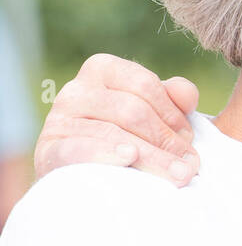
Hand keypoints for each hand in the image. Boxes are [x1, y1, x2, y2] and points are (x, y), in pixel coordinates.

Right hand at [35, 54, 199, 185]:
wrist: (84, 174)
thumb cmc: (128, 135)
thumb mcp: (154, 110)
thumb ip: (174, 97)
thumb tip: (186, 95)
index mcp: (103, 69)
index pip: (145, 84)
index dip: (172, 113)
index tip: (189, 138)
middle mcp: (76, 90)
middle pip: (133, 111)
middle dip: (167, 140)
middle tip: (189, 165)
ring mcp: (59, 119)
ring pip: (115, 133)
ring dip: (154, 157)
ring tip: (179, 175)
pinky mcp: (48, 150)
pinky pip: (78, 150)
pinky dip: (106, 153)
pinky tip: (128, 158)